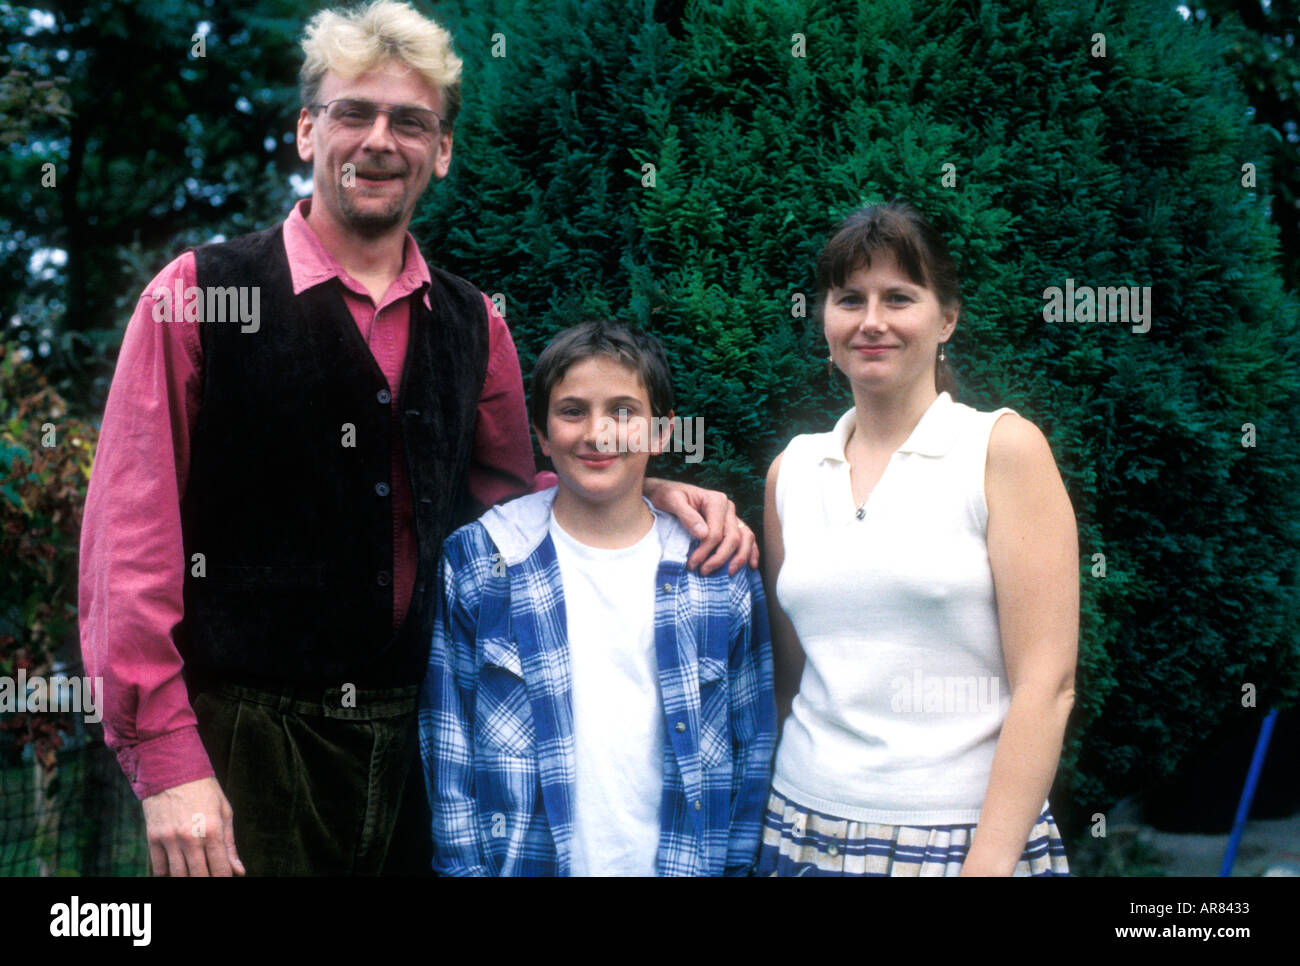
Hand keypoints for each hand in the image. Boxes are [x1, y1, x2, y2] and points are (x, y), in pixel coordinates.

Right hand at [141, 777, 244, 876]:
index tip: (225, 879)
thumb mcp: (224, 812)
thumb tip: (238, 871)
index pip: (220, 869)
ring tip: (195, 875)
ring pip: (178, 876)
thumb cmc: (204, 790)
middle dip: (206, 881)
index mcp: (212, 830)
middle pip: (199, 877)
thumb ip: (230, 844)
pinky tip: (177, 871)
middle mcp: (190, 837)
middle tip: (209, 877)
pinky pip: (159, 869)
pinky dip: (168, 875)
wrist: (172, 770)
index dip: (224, 879)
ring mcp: (169, 839)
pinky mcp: (153, 838)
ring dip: (187, 880)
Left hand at [643, 477, 758, 574]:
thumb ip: (686, 515)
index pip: (716, 532)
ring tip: (728, 573)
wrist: (667, 492)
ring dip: (740, 558)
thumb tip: (703, 534)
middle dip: (720, 558)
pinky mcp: (732, 524)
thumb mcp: (671, 501)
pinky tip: (750, 566)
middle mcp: (728, 507)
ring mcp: (732, 516)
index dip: (705, 551)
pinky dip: (751, 551)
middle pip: (733, 537)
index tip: (692, 565)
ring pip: (746, 538)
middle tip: (704, 572)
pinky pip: (747, 538)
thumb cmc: (667, 496)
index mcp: (716, 500)